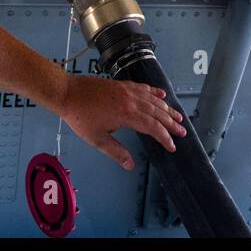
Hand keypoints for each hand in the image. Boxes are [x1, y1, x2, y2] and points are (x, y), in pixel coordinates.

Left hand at [57, 75, 186, 169]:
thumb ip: (116, 152)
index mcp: (126, 115)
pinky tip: (161, 95)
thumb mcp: (97, 139)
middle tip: (182, 131)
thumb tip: (130, 165)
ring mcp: (127, 91)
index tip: (172, 146)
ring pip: (153, 100)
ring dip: (167, 108)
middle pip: (157, 112)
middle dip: (171, 123)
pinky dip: (154, 92)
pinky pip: (143, 88)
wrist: (68, 93)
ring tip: (177, 116)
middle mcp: (131, 100)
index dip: (164, 137)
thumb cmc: (80, 117)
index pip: (152, 127)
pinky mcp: (122, 85)